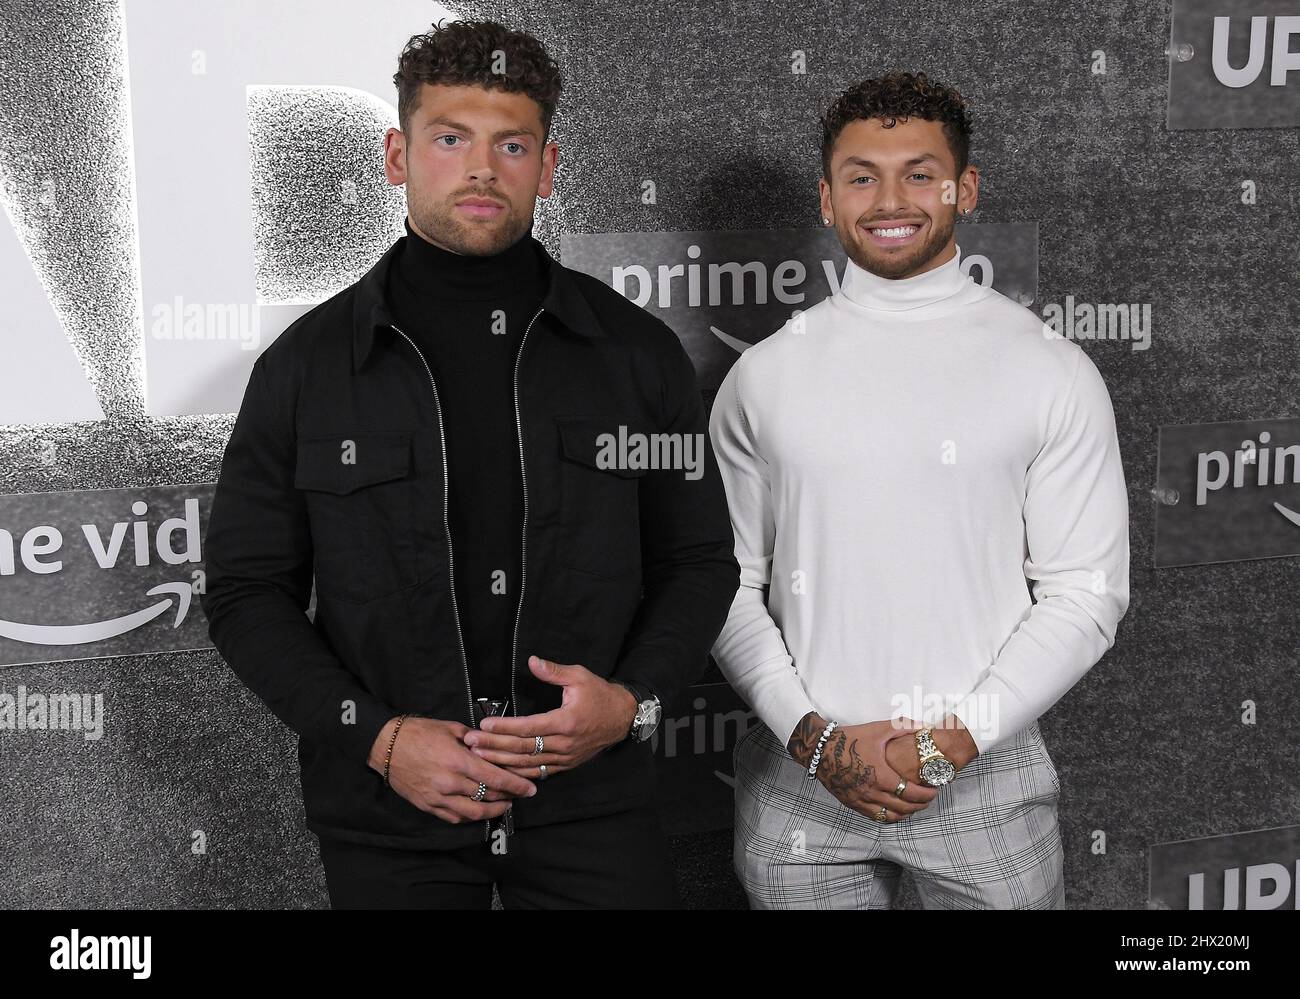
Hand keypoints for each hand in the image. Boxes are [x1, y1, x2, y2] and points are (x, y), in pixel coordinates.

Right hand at [368, 715, 536, 824]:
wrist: (385, 745)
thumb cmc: (418, 732)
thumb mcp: (450, 728)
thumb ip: (474, 739)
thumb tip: (492, 745)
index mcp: (458, 760)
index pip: (495, 778)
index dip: (516, 785)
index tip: (530, 789)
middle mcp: (450, 783)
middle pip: (489, 796)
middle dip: (509, 797)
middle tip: (520, 794)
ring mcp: (438, 797)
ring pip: (474, 812)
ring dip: (493, 810)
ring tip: (504, 805)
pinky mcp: (428, 806)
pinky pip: (455, 817)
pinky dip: (471, 816)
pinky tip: (480, 810)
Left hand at [462, 655, 637, 778]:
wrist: (623, 718)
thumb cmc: (600, 695)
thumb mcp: (580, 676)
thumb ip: (554, 671)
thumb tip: (532, 662)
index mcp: (567, 721)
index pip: (529, 726)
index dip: (505, 727)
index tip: (484, 724)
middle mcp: (565, 743)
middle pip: (524, 748)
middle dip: (495, 746)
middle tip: (472, 743)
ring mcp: (566, 757)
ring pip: (529, 763)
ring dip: (502, 761)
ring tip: (479, 757)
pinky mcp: (567, 764)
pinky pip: (540, 772)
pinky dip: (520, 772)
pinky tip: (503, 770)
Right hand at [787, 713, 939, 822]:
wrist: (821, 749)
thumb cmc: (851, 739)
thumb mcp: (878, 730)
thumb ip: (904, 727)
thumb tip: (925, 727)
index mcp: (881, 775)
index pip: (911, 793)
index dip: (926, 794)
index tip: (935, 790)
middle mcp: (871, 792)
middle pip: (904, 807)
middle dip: (921, 805)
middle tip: (929, 798)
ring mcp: (860, 800)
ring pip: (890, 816)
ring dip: (906, 813)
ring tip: (915, 806)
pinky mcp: (852, 804)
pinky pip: (875, 817)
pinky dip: (889, 817)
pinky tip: (896, 810)